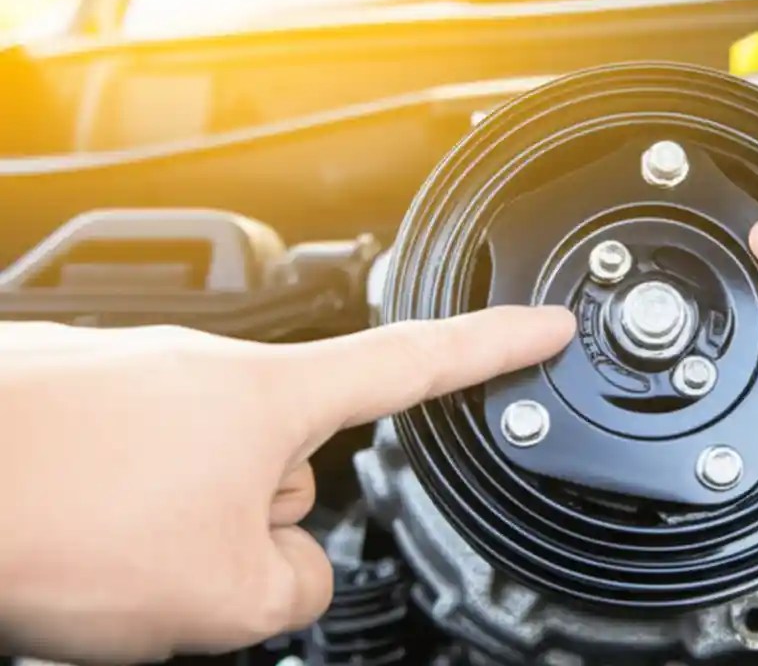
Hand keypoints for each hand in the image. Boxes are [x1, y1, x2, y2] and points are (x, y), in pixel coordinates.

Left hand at [0, 307, 572, 662]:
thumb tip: (289, 568)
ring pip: (206, 475)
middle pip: (289, 461)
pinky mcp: (75, 398)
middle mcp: (207, 371)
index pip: (417, 362)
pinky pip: (137, 465)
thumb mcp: (222, 597)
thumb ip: (298, 586)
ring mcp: (137, 378)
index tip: (542, 326)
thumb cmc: (48, 517)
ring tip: (110, 552)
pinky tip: (72, 535)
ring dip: (180, 523)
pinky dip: (119, 509)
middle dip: (257, 520)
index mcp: (271, 398)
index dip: (494, 346)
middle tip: (182, 565)